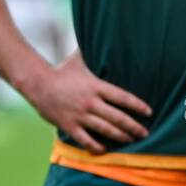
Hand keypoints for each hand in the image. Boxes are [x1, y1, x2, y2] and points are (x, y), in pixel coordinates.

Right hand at [22, 51, 151, 154]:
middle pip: (118, 117)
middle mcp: (90, 102)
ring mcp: (79, 115)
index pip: (123, 97)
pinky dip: (96, 146)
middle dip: (134, 127)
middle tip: (145, 133)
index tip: (149, 112)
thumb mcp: (80, 60)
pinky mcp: (68, 125)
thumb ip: (95, 52)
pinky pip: (85, 139)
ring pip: (105, 130)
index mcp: (96, 87)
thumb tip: (106, 35)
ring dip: (121, 137)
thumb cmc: (62, 71)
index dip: (138, 106)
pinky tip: (105, 150)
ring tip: (132, 140)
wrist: (36, 83)